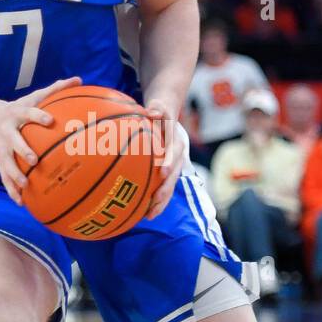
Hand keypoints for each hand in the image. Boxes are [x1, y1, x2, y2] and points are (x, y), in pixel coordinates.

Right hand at [0, 77, 81, 204]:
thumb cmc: (19, 108)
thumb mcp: (34, 97)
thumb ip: (56, 89)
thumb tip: (79, 79)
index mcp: (18, 114)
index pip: (29, 113)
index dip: (38, 116)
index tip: (49, 120)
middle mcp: (8, 132)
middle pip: (15, 142)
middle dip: (23, 150)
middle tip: (34, 160)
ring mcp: (2, 148)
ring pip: (7, 163)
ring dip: (14, 175)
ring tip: (25, 186)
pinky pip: (4, 177)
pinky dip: (12, 190)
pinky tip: (22, 202)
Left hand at [142, 99, 182, 220]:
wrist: (169, 115)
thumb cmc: (160, 111)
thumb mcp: (160, 106)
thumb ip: (157, 108)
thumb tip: (151, 112)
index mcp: (177, 141)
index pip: (174, 152)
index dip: (169, 162)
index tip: (161, 172)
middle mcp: (178, 156)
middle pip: (174, 175)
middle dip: (166, 189)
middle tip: (155, 201)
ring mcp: (174, 166)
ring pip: (170, 186)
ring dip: (161, 201)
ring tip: (150, 215)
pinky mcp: (168, 172)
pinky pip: (163, 188)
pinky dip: (155, 200)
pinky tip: (143, 213)